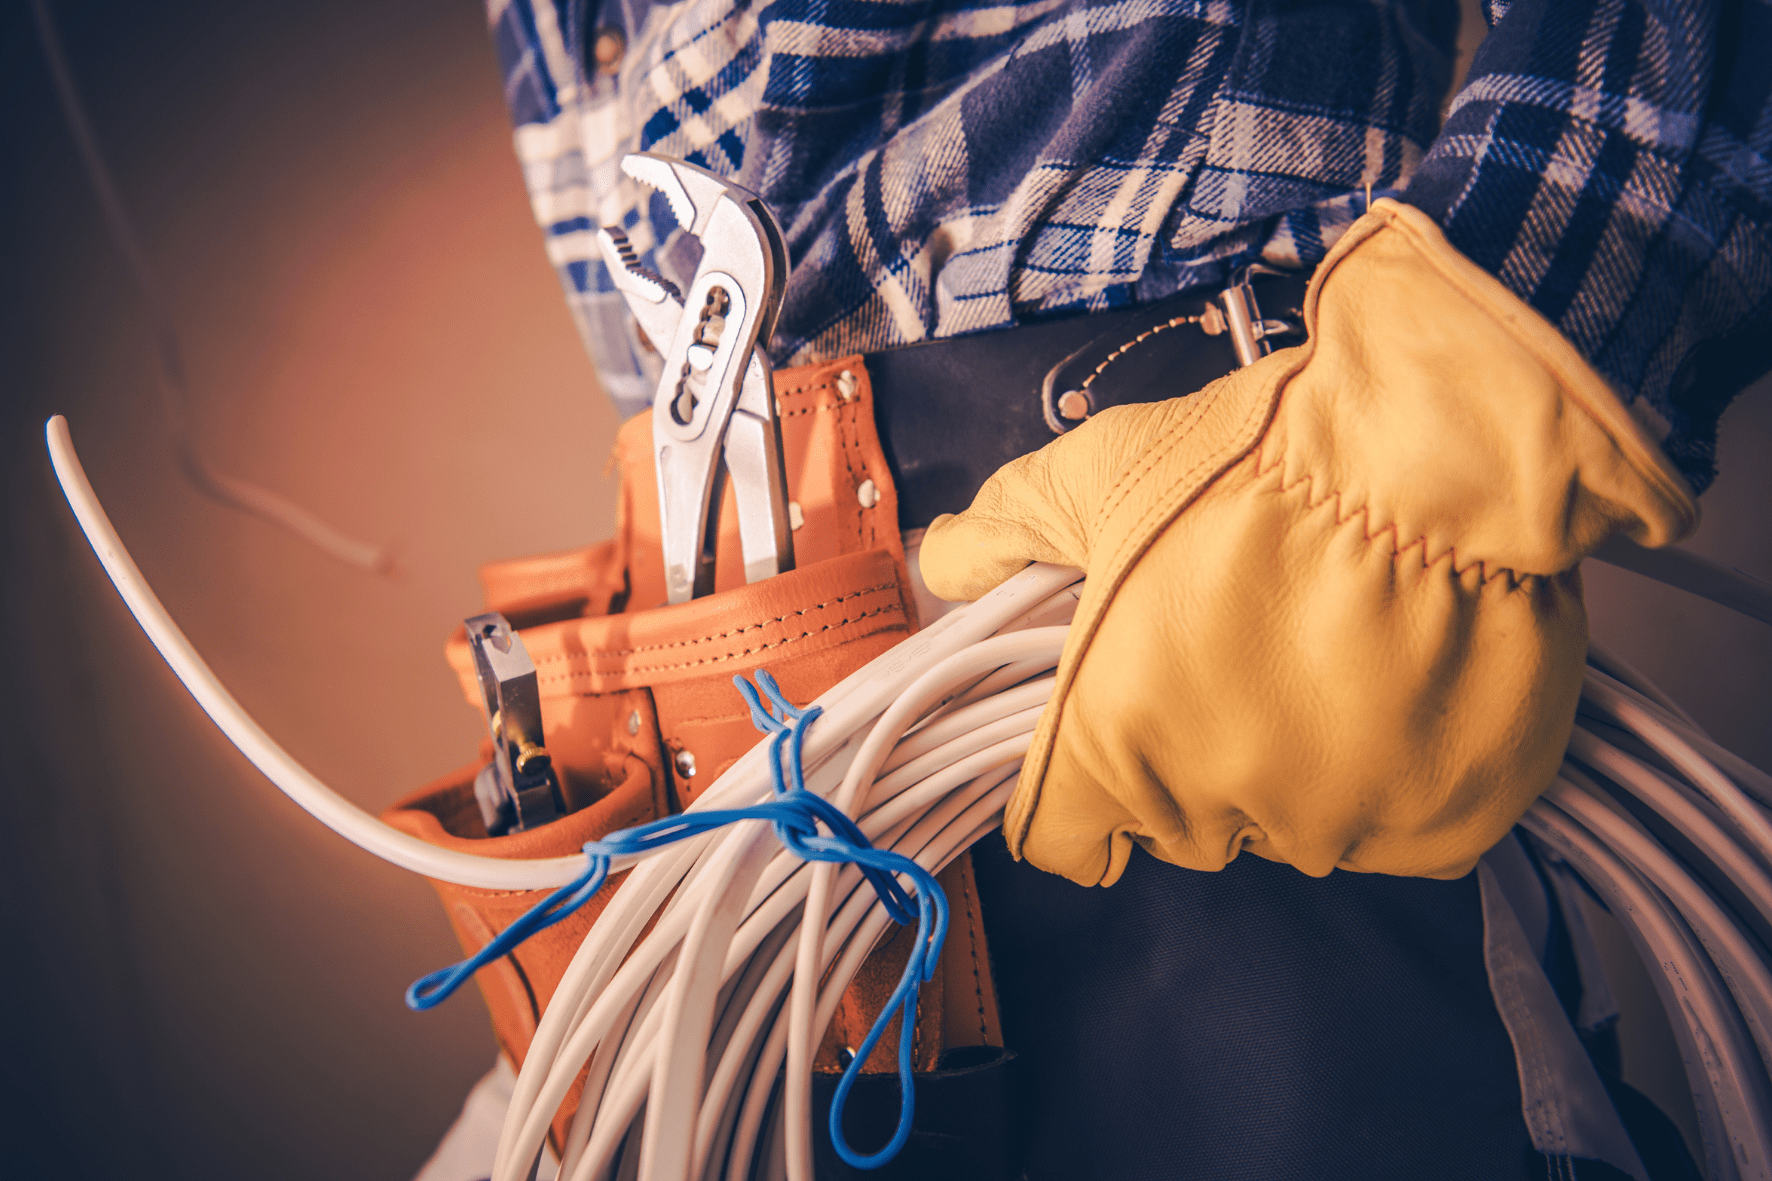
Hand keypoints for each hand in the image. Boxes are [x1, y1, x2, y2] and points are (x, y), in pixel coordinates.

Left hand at [920, 200, 1696, 884]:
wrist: (1435, 449)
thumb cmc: (1252, 462)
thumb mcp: (1096, 475)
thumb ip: (1006, 530)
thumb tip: (944, 562)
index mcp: (1112, 744)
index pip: (1063, 834)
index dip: (1075, 784)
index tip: (1106, 733)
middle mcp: (1218, 808)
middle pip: (1180, 824)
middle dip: (1188, 754)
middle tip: (1231, 652)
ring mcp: (1336, 826)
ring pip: (1291, 827)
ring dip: (1296, 766)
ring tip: (1325, 654)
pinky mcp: (1440, 826)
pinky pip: (1393, 830)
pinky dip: (1393, 780)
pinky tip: (1395, 689)